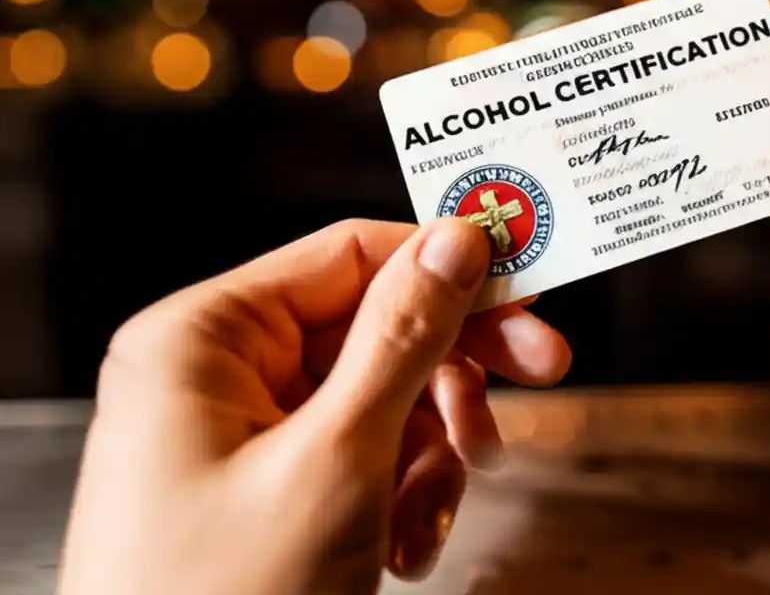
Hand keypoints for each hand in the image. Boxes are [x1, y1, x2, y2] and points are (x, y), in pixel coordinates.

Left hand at [57, 218, 571, 594]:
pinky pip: (363, 461)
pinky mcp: (270, 494)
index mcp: (203, 341)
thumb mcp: (336, 460)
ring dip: (429, 458)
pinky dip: (401, 500)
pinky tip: (401, 548)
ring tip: (427, 515)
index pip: (350, 256)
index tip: (529, 280)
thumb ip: (403, 339)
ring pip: (382, 403)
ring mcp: (242, 440)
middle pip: (374, 331)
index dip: (448, 264)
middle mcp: (218, 378)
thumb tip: (458, 243)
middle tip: (543, 374)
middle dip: (452, 375)